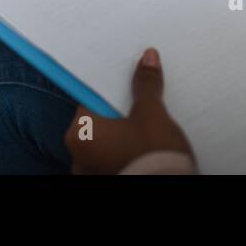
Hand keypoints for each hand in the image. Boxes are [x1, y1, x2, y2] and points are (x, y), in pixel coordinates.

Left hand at [64, 48, 193, 173]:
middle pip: (99, 122)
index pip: (91, 99)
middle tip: (143, 104)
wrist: (166, 188)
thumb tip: (147, 58)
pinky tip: (145, 148)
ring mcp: (92, 172)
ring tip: (148, 128)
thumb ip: (146, 85)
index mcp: (79, 133)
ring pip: (107, 143)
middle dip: (119, 114)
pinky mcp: (110, 179)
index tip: (128, 83)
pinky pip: (114, 160)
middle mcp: (78, 155)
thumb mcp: (152, 113)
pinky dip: (127, 153)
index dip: (112, 89)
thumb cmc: (152, 154)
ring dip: (123, 136)